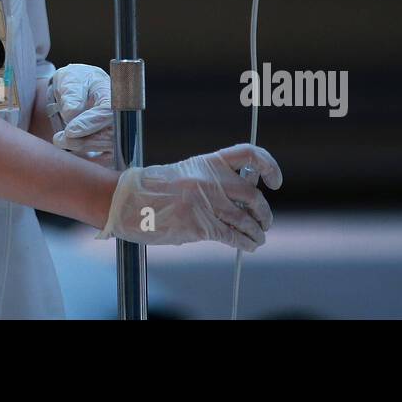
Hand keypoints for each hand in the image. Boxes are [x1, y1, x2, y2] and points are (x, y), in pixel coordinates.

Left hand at [46, 64, 114, 166]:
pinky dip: (88, 161)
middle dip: (83, 141)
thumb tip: (72, 112)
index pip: (107, 112)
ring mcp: (119, 133)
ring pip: (108, 151)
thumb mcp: (69, 80)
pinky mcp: (113, 148)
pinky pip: (106, 161)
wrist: (76, 93)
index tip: (70, 131)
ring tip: (60, 141)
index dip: (90, 124)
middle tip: (60, 139)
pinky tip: (70, 153)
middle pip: (109, 135)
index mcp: (111, 93)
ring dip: (82, 150)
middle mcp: (120, 114)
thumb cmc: (74, 83)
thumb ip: (71, 93)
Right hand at [95, 144, 282, 248]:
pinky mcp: (198, 225)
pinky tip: (248, 245)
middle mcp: (209, 180)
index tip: (274, 181)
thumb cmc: (155, 189)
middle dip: (264, 212)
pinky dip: (245, 243)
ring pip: (245, 219)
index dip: (268, 166)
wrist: (127, 200)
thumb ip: (212, 181)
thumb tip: (242, 197)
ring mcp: (204, 203)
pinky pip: (232, 235)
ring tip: (258, 237)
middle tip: (265, 221)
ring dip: (257, 232)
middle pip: (252, 195)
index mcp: (206, 162)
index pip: (248, 156)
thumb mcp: (185, 174)